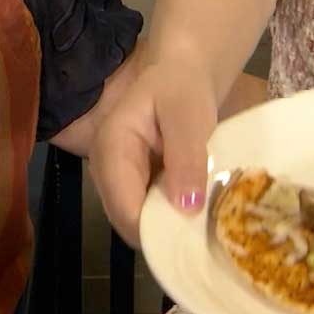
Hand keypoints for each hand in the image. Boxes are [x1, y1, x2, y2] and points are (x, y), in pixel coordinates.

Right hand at [89, 53, 220, 247]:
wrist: (181, 74)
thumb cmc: (182, 88)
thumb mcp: (188, 115)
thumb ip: (186, 157)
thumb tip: (186, 207)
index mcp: (110, 150)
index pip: (125, 210)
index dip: (157, 232)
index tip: (196, 239)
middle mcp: (106, 171)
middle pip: (129, 221)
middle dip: (165, 233)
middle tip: (207, 234)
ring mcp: (118, 180)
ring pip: (139, 221)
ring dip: (170, 228)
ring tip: (206, 227)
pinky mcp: (133, 185)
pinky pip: (149, 212)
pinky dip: (172, 217)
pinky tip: (198, 215)